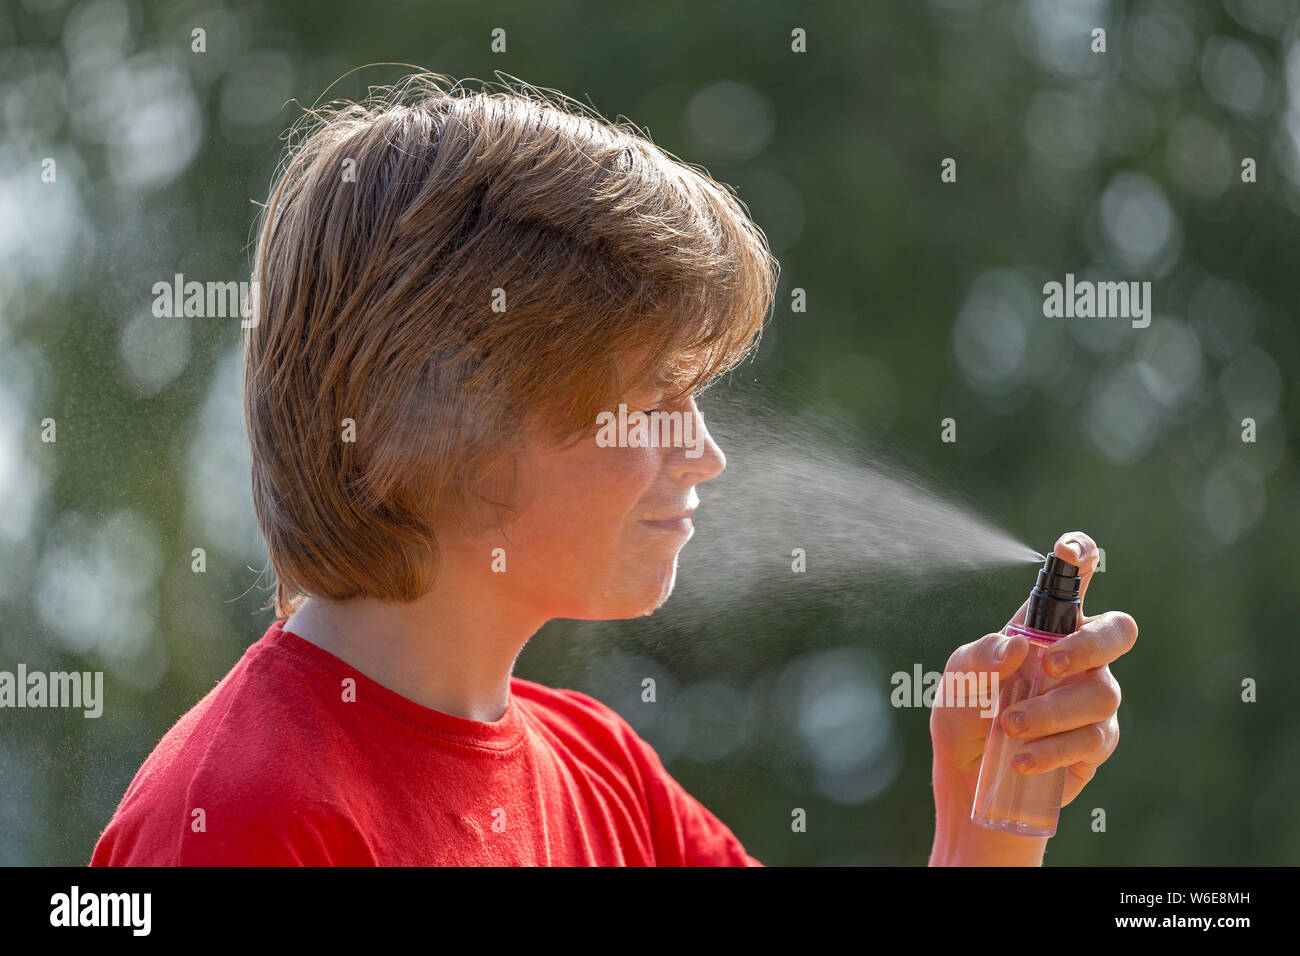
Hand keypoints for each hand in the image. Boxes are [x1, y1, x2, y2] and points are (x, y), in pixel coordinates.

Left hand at [928, 531, 1137, 864]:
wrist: (969, 776)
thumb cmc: (965, 714)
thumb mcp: (959, 678)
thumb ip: (982, 656)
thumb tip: (1019, 646)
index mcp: (1043, 628)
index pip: (1073, 582)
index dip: (1080, 557)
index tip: (1070, 550)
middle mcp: (1078, 657)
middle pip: (1117, 632)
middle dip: (1089, 645)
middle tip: (1048, 665)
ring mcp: (1093, 698)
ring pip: (1101, 693)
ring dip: (1052, 711)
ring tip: (1009, 727)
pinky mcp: (1096, 742)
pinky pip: (1092, 739)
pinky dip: (1054, 748)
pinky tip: (1021, 758)